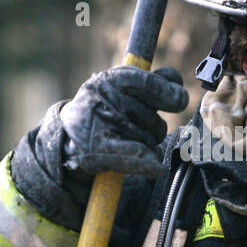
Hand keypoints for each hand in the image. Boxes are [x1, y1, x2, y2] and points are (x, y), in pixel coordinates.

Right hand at [58, 66, 187, 184]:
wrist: (68, 134)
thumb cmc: (104, 106)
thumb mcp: (120, 85)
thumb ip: (151, 81)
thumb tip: (176, 83)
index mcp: (111, 79)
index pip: (150, 83)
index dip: (170, 93)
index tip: (178, 100)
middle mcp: (105, 100)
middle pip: (153, 118)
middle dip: (154, 126)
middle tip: (142, 125)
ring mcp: (102, 126)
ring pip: (149, 140)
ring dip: (148, 143)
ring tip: (129, 139)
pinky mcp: (98, 151)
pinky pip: (136, 157)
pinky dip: (150, 165)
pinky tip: (156, 167)